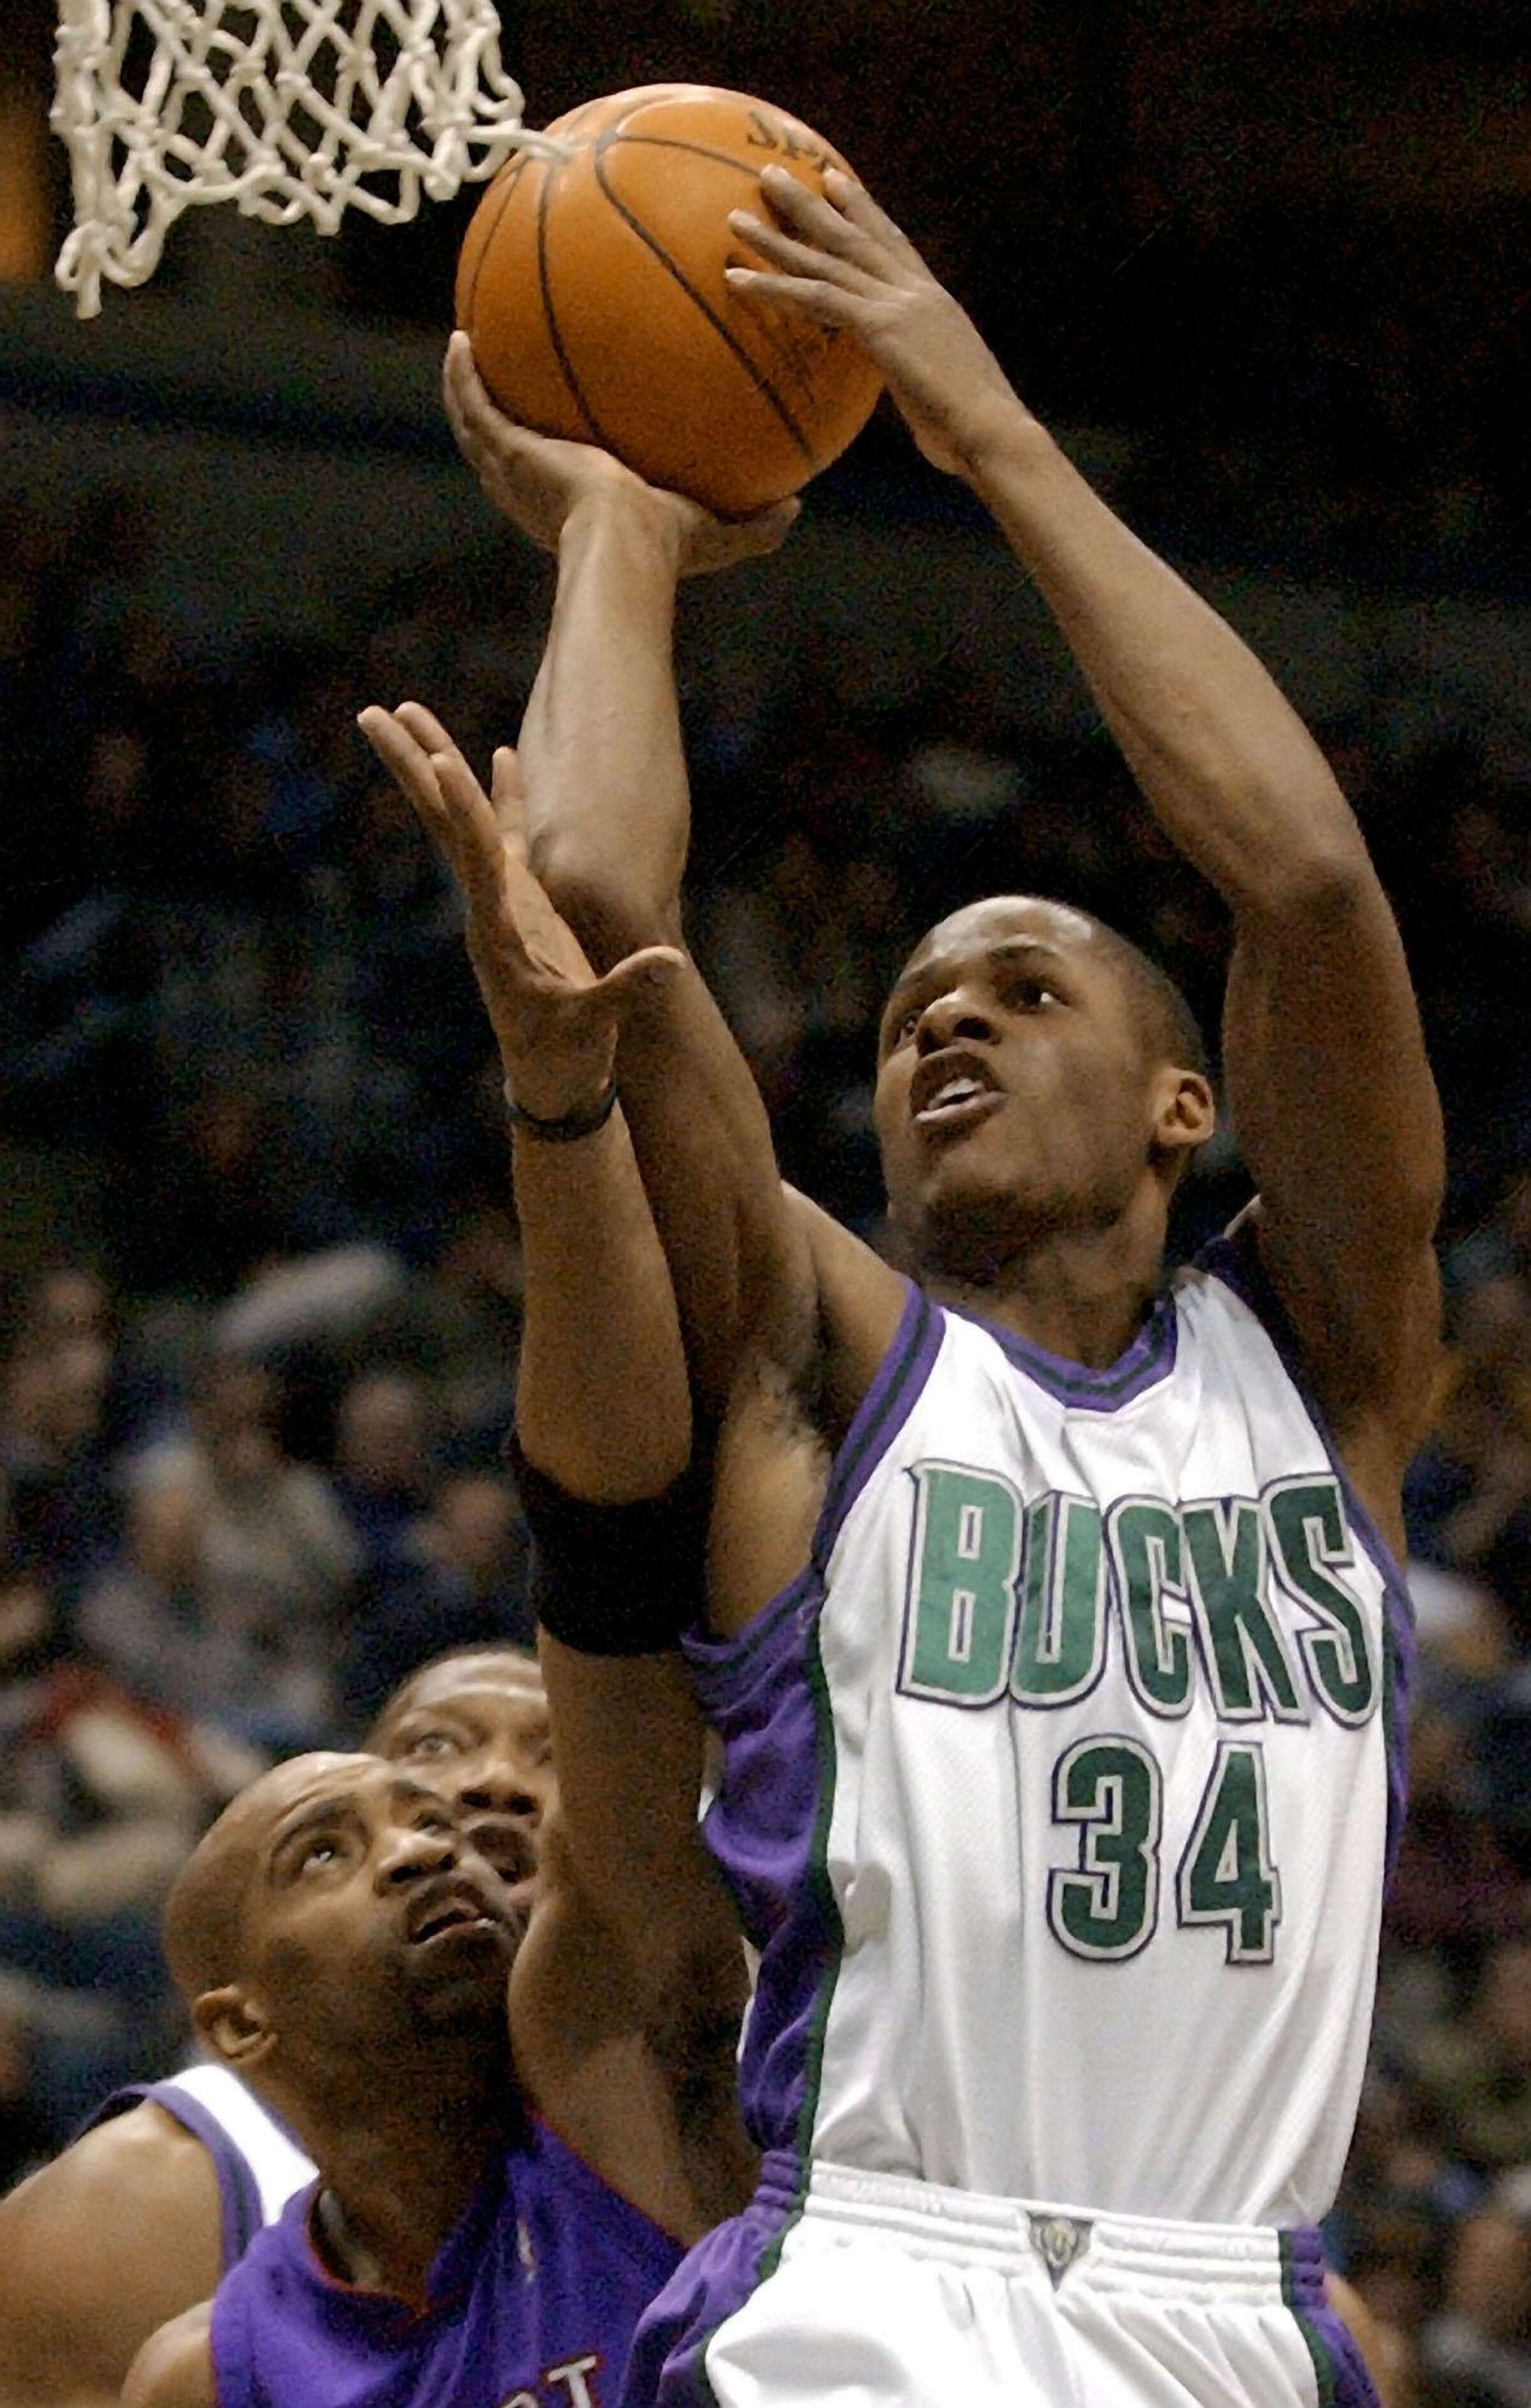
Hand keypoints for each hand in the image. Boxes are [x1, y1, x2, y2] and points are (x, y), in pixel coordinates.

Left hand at [359, 701, 683, 1118]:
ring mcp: (502, 901)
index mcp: (499, 931)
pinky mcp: (522, 903)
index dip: (462, 809)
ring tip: (409, 711)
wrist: (553, 1081)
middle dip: (412, 767)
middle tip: (374, 712)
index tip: (437, 761)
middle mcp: (488, 906)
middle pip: (444, 823)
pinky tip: (499, 754)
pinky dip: (499, 796)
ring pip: (462, 821)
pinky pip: (504, 837)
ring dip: (439, 765)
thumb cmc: (568, 1057)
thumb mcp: (594, 1024)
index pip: (477, 858)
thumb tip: (668, 963)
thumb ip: (625, 989)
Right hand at [444, 332, 799, 571]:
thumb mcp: (720, 532)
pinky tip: (461, 338)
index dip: (549, 448)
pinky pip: (473, 404)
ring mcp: (513, 473)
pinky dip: (462, 374)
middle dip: (497, 410)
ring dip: (464, 385)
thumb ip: (756, 522)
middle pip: (503, 446)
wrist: (626, 544)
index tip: (555, 417)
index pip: (556, 475)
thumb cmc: (668, 549)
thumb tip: (796, 507)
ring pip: (474, 424)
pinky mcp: (505, 451)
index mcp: (574, 509)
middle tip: (501, 371)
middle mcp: (534, 493)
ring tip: (464, 343)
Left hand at [725, 166, 1020, 476]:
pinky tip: (738, 278)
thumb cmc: (972, 431)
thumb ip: (917, 373)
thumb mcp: (940, 389)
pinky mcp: (881, 327)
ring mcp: (899, 304)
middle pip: (854, 235)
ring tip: (736, 218)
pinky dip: (774, 287)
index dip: (862, 210)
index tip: (836, 180)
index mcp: (933, 302)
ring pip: (827, 259)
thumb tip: (907, 385)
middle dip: (812, 202)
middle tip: (773, 173)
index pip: (892, 243)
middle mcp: (916, 291)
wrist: (994, 432)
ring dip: (778, 237)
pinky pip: (816, 298)